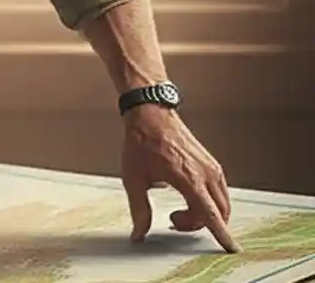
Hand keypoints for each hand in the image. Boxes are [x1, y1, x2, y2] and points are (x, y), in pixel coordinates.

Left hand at [121, 104, 237, 252]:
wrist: (151, 116)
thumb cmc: (141, 143)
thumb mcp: (134, 180)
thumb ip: (139, 210)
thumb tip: (139, 234)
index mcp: (188, 178)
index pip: (210, 213)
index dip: (221, 233)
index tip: (231, 248)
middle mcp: (206, 173)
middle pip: (218, 213)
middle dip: (200, 225)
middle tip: (174, 220)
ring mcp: (212, 168)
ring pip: (222, 204)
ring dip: (206, 214)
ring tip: (179, 210)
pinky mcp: (212, 164)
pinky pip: (220, 192)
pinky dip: (210, 202)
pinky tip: (189, 198)